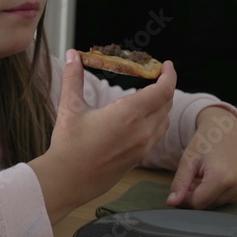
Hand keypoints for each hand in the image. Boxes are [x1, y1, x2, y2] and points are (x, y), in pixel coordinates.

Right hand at [28, 49, 175, 224]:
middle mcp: (142, 131)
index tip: (167, 65)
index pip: (163, 90)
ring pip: (164, 121)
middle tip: (156, 77)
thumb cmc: (68, 145)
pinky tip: (141, 119)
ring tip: (149, 96)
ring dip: (162, 106)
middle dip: (164, 87)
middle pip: (167, 103)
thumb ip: (73, 78)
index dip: (170, 75)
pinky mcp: (138, 160)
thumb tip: (72, 55)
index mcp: (129, 114)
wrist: (67, 180)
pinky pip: (157, 136)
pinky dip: (156, 122)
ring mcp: (142, 148)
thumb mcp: (71, 107)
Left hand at [167, 107, 236, 209]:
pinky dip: (224, 193)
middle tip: (193, 181)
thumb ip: (180, 183)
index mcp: (222, 176)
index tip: (181, 190)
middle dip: (198, 197)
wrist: (228, 126)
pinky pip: (235, 198)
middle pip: (211, 204)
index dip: (186, 199)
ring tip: (205, 178)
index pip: (199, 203)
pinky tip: (220, 178)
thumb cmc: (206, 140)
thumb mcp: (188, 160)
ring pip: (222, 203)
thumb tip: (172, 203)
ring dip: (211, 196)